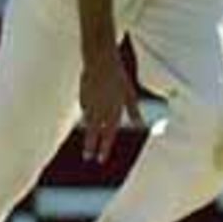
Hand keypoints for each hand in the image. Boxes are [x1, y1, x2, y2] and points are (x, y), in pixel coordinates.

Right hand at [79, 46, 143, 163]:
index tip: (101, 159)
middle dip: (91, 146)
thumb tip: (140, 124)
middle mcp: (100, 110)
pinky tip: (88, 119)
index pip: (109, 134)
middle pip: (95, 132)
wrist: (100, 61)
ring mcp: (89, 104)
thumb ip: (134, 111)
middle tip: (88, 158)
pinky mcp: (82, 98)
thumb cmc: (118, 77)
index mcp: (113, 110)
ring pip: (88, 123)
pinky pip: (85, 110)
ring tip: (87, 146)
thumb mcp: (130, 94)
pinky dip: (87, 115)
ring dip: (88, 135)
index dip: (105, 148)